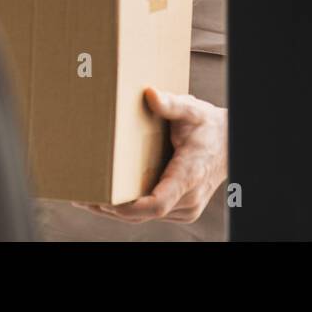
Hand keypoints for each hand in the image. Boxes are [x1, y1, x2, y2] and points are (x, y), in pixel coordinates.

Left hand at [72, 87, 227, 223]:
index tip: (102, 200)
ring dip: (116, 211)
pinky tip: (108, 197)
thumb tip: (150, 93)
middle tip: (80, 197)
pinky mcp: (182, 209)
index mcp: (189, 175)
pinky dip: (130, 208)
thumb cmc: (209, 126)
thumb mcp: (192, 110)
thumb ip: (172, 104)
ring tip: (86, 198)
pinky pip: (152, 213)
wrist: (231, 143)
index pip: (156, 203)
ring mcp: (186, 207)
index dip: (128, 207)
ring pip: (146, 217)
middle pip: (144, 214)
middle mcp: (188, 198)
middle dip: (110, 209)